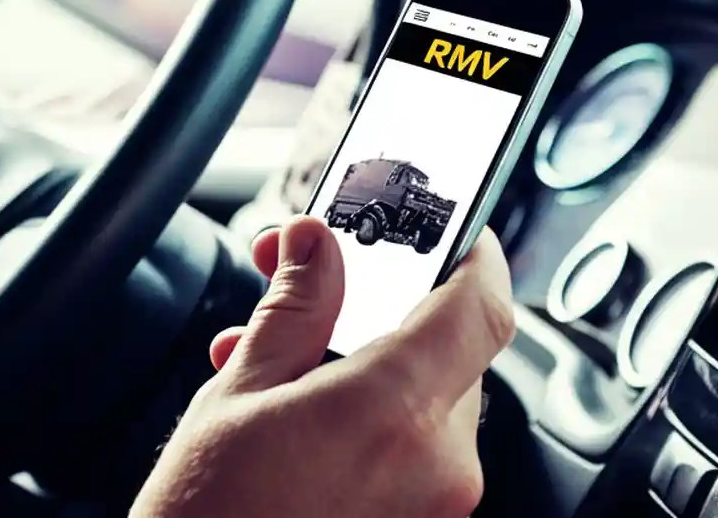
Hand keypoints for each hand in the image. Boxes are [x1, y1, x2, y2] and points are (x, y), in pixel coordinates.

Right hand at [130, 217, 515, 517]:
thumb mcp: (239, 395)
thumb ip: (294, 308)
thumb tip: (317, 244)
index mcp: (393, 412)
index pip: (478, 307)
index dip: (474, 254)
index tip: (452, 227)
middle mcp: (436, 462)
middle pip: (445, 347)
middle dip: (381, 307)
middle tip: (313, 284)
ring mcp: (435, 503)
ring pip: (425, 394)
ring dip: (365, 360)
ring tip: (279, 356)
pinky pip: (413, 444)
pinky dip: (370, 411)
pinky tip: (301, 405)